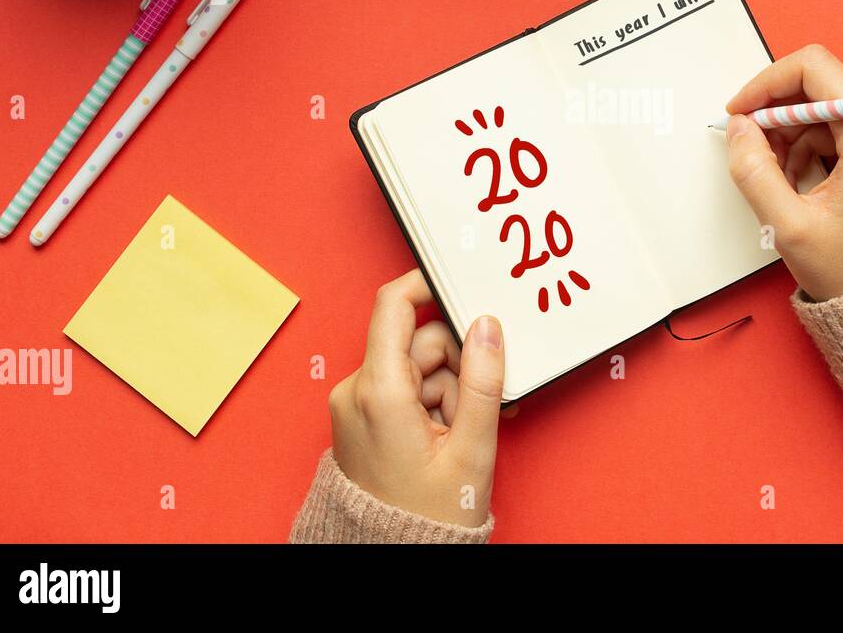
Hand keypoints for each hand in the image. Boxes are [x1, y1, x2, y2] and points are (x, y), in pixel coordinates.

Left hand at [328, 270, 504, 526]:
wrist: (391, 558)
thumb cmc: (427, 516)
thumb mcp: (471, 447)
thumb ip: (483, 380)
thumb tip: (487, 326)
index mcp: (378, 391)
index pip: (393, 305)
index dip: (427, 284)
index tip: (460, 284)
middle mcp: (357, 391)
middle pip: (417, 341)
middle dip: (456, 364)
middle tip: (476, 406)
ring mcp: (355, 404)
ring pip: (416, 366)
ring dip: (448, 388)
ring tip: (461, 431)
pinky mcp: (361, 416)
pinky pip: (404, 387)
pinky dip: (433, 401)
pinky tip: (450, 431)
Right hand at [724, 45, 842, 301]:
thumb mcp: (788, 226)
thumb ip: (753, 170)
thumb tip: (738, 127)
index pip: (813, 67)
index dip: (766, 84)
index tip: (740, 113)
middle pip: (821, 80)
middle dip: (778, 112)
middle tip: (755, 150)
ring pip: (828, 100)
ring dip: (793, 129)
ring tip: (780, 176)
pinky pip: (842, 119)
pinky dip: (813, 140)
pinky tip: (801, 176)